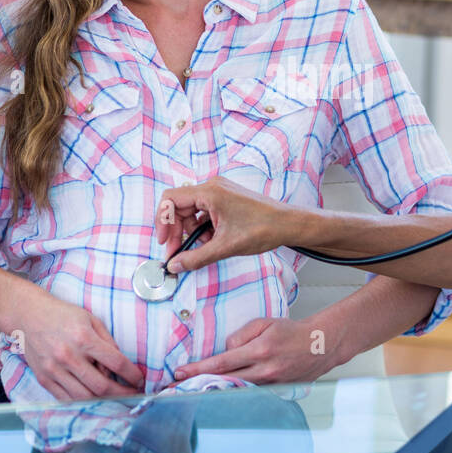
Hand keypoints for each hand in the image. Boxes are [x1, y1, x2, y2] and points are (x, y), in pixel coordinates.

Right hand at [17, 293, 144, 401]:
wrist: (30, 316)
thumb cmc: (63, 316)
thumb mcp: (91, 319)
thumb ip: (107, 342)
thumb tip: (121, 365)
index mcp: (84, 338)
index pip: (116, 363)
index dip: (132, 375)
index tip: (140, 380)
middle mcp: (68, 356)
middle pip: (102, 386)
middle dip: (123, 393)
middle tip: (133, 395)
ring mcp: (54, 370)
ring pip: (84, 397)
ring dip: (104, 401)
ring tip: (116, 398)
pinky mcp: (44, 379)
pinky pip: (66, 399)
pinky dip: (83, 402)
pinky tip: (94, 399)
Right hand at [155, 177, 301, 273]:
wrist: (289, 225)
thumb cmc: (263, 228)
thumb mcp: (225, 247)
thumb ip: (196, 257)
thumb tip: (175, 265)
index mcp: (210, 192)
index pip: (171, 199)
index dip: (163, 221)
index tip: (165, 242)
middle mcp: (213, 187)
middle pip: (180, 207)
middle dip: (176, 231)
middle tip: (177, 253)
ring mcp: (221, 192)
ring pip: (192, 212)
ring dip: (191, 232)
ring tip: (202, 248)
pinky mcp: (227, 200)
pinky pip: (205, 213)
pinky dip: (204, 229)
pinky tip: (212, 242)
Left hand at [172, 317, 337, 384]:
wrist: (320, 345)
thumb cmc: (291, 332)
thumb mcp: (264, 323)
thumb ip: (240, 336)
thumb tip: (226, 350)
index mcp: (259, 350)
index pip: (221, 362)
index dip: (198, 369)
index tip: (179, 373)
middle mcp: (264, 371)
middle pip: (224, 381)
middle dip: (198, 384)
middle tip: (175, 388)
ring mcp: (271, 384)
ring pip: (235, 390)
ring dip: (213, 391)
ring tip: (191, 391)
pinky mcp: (276, 392)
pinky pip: (250, 393)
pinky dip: (233, 394)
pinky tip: (219, 395)